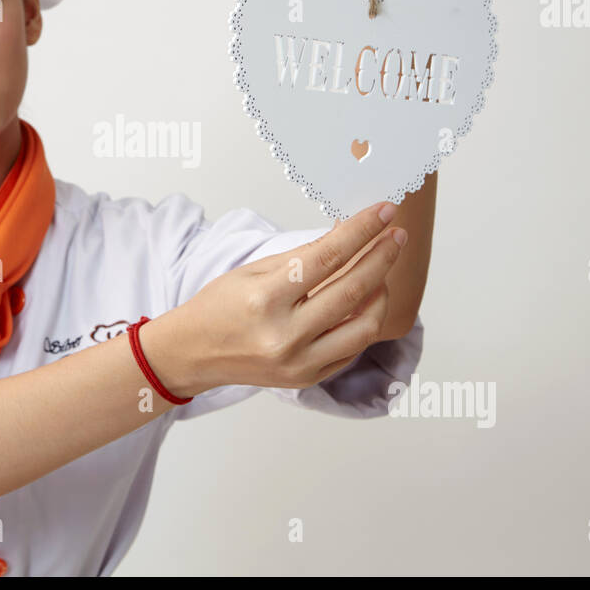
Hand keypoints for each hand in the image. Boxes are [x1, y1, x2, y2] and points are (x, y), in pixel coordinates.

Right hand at [145, 201, 406, 395]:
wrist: (193, 353)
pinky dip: (363, 322)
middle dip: (381, 257)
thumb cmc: (219, 307)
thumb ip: (303, 257)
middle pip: (353, 291)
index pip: (327, 258)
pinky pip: (351, 348)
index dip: (361, 231)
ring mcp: (299, 362)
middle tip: (396, 235)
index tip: (384, 211)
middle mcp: (285, 335)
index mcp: (266, 300)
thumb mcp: (253, 272)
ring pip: (364, 326)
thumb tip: (347, 234)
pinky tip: (364, 301)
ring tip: (379, 271)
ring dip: (380, 293)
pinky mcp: (308, 378)